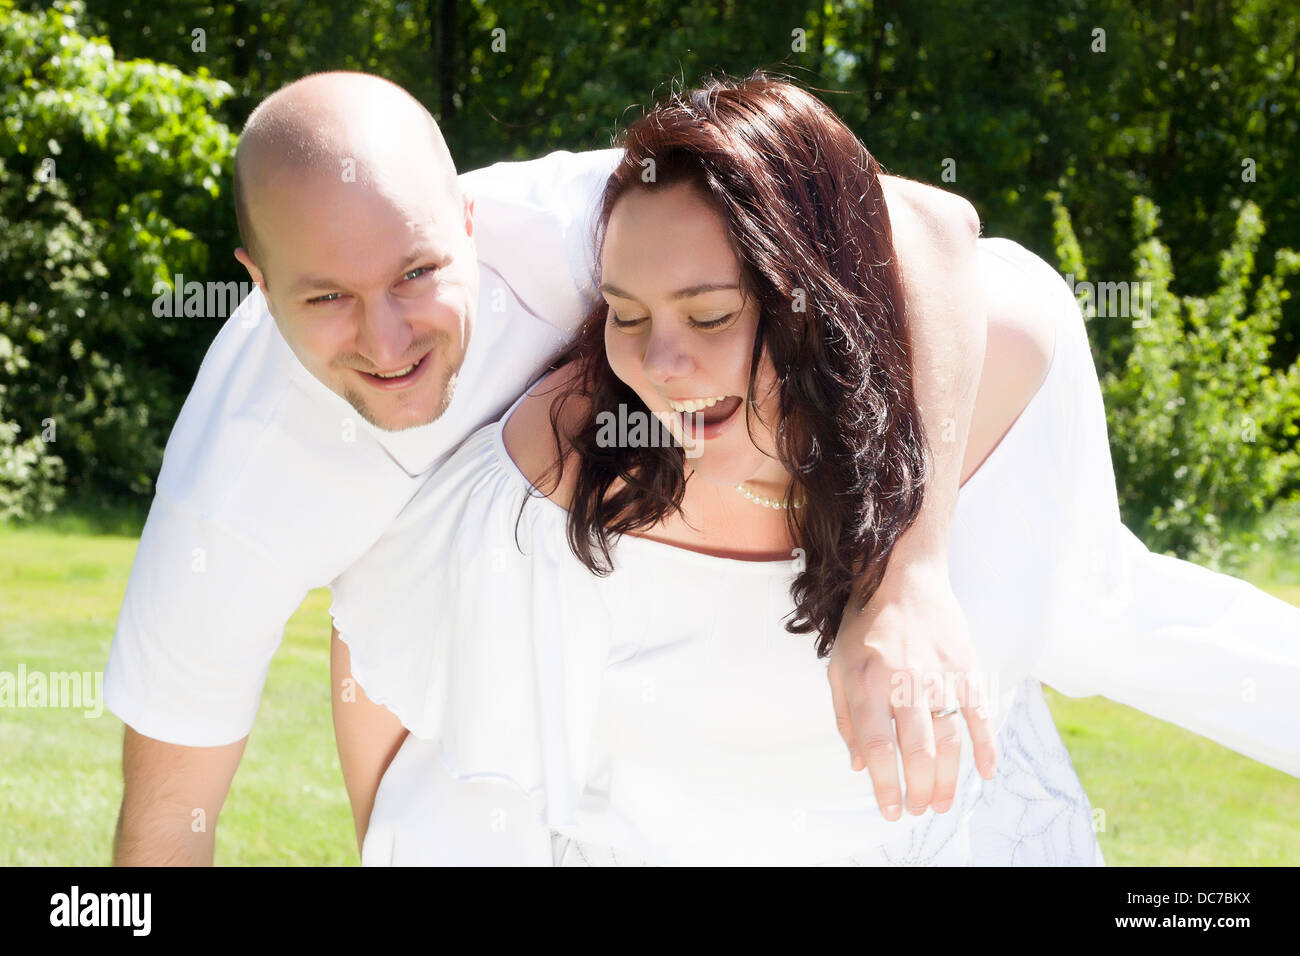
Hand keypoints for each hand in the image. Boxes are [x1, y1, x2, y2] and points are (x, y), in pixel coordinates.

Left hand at [827, 559, 996, 819]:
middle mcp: (903, 681)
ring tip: (942, 803)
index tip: (890, 809)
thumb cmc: (866, 626)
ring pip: (949, 740)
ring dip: (948, 779)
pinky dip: (986, 747)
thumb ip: (846, 718)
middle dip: (919, 790)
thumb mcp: (839, 667)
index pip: (878, 747)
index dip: (885, 784)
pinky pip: (980, 714)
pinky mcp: (965, 666)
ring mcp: (938, 674)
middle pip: (916, 752)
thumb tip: (859, 766)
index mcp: (867, 682)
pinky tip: (986, 773)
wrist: (904, 577)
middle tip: (918, 809)